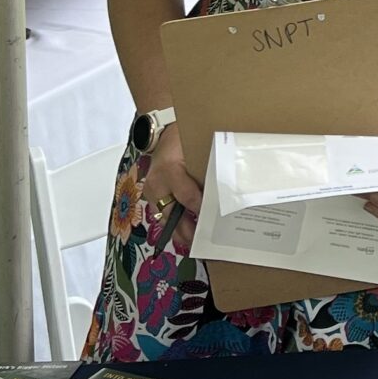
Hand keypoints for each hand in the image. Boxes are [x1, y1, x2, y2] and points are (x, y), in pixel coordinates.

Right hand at [142, 124, 201, 251]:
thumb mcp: (195, 150)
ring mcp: (152, 193)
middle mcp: (157, 184)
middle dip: (187, 231)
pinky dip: (174, 226)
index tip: (213, 219)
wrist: (163, 134)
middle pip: (171, 214)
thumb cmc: (183, 139)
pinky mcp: (152, 197)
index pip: (186, 195)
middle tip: (203, 243)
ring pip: (164, 219)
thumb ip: (206, 169)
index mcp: (170, 170)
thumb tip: (225, 188)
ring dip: (179, 233)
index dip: (200, 208)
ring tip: (195, 245)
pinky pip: (162, 216)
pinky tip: (186, 235)